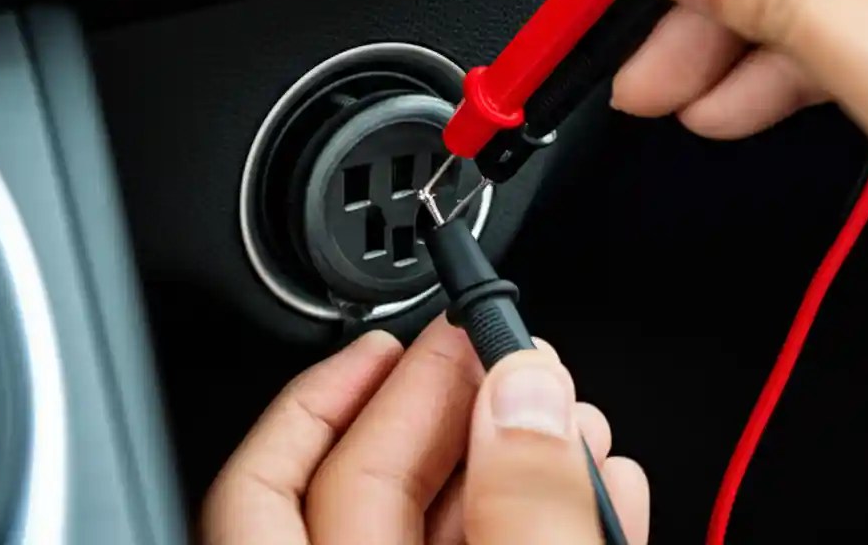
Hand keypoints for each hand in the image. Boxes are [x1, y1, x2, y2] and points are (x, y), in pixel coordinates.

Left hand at [201, 317, 648, 543]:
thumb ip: (528, 517)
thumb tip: (522, 400)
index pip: (272, 489)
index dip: (328, 395)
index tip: (398, 341)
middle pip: (362, 495)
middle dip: (439, 409)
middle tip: (490, 355)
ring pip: (435, 535)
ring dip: (508, 463)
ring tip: (562, 414)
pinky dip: (540, 523)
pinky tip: (595, 488)